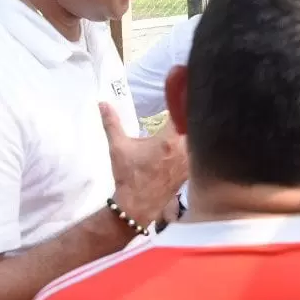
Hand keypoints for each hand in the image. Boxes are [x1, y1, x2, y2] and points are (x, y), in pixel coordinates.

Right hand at [103, 103, 187, 224]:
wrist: (137, 205)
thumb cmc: (128, 175)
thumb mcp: (118, 147)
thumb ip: (112, 123)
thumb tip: (103, 103)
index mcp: (169, 139)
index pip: (182, 113)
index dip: (180, 101)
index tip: (176, 95)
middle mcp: (184, 149)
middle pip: (193, 125)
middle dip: (187, 115)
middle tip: (182, 106)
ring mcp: (190, 161)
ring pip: (197, 139)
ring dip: (191, 131)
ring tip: (185, 123)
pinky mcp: (190, 170)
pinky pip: (196, 153)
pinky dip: (191, 146)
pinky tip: (183, 144)